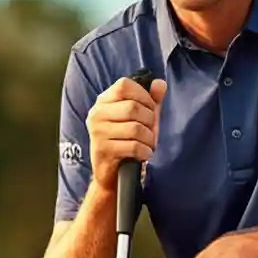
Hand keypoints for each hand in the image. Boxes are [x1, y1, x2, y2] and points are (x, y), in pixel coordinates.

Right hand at [86, 76, 167, 190]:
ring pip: (135, 128)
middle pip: (132, 107)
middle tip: (150, 131)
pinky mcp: (103, 150)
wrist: (111, 173)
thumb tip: (160, 84)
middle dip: (150, 120)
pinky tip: (144, 154)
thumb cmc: (126, 141)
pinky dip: (145, 151)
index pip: (124, 85)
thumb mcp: (139, 118)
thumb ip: (151, 99)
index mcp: (103, 102)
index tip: (149, 108)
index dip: (143, 95)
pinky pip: (133, 146)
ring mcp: (98, 132)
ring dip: (149, 138)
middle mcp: (97, 114)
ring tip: (148, 144)